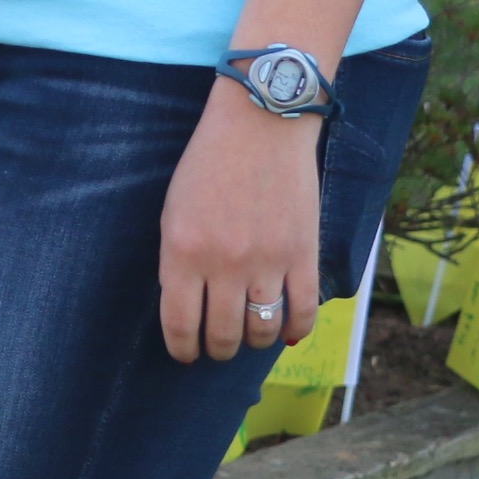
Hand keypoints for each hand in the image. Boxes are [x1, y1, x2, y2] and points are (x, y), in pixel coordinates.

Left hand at [158, 80, 318, 362]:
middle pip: (222, 336)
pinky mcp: (304, 255)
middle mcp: (224, 264)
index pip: (180, 325)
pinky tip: (286, 331)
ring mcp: (268, 262)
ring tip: (248, 335)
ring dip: (253, 342)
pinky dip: (295, 331)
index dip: (182, 349)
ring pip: (262, 332)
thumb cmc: (208, 164)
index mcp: (182, 252)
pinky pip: (304, 313)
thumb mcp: (173, 212)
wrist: (260, 124)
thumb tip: (189, 310)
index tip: (186, 354)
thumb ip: (178, 262)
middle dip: (217, 350)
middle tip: (217, 346)